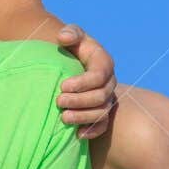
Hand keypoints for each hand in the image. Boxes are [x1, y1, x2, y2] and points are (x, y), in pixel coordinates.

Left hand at [55, 25, 116, 139]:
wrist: (71, 60)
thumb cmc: (71, 46)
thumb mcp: (71, 34)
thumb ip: (70, 33)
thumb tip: (64, 38)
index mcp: (104, 63)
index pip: (98, 77)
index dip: (82, 83)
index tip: (62, 86)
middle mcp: (109, 82)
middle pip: (100, 97)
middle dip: (79, 101)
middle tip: (58, 101)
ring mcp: (107, 98)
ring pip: (101, 113)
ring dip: (83, 118)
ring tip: (63, 118)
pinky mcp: (102, 111)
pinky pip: (103, 125)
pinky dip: (92, 131)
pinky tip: (78, 135)